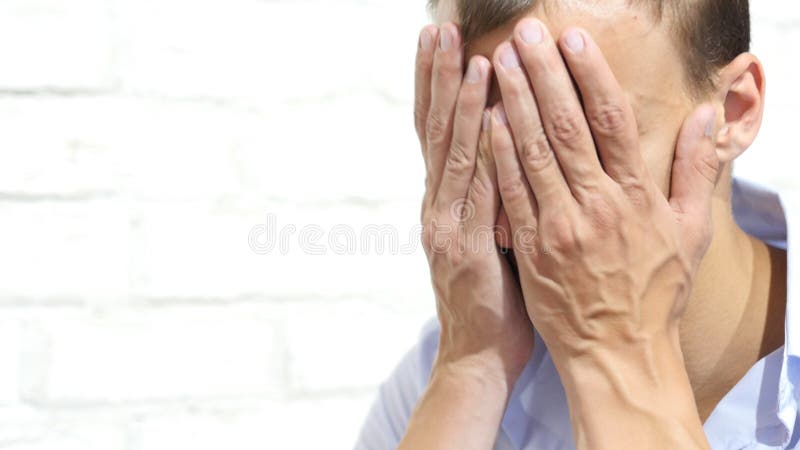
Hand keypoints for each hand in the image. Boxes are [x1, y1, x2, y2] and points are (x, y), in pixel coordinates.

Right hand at [416, 22, 533, 384]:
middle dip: (435, 78)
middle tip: (436, 29)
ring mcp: (445, 224)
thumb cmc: (493, 294)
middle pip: (432, 130)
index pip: (436, 133)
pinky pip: (474, 187)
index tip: (440, 43)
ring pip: (450, 151)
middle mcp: (437, 204)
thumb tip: (508, 150)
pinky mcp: (463, 245)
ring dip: (456, 100)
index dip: (436, 87)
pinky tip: (485, 112)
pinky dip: (478, 146)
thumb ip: (490, 193)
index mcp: (445, 200)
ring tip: (465, 54)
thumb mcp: (487, 235)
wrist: (478, 354)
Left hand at [488, 19, 715, 447]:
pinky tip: (485, 121)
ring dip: (513, 104)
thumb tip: (704, 116)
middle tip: (524, 34)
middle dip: (543, 75)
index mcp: (636, 196)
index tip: (573, 40)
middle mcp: (597, 205)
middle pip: (566, 127)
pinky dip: (498, 155)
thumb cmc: (655, 293)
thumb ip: (695, 171)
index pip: (611, 122)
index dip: (590, 76)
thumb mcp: (689, 233)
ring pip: (533, 153)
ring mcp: (561, 226)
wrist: (618, 353)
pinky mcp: (532, 248)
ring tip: (498, 62)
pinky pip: (511, 194)